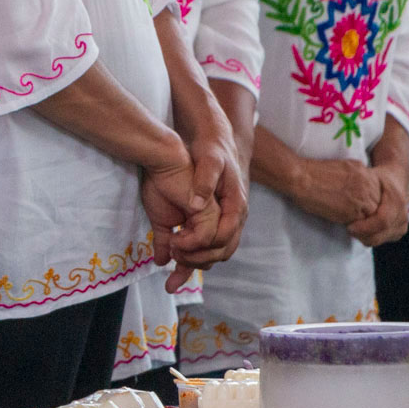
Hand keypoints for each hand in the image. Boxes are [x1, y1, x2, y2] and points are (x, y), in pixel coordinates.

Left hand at [163, 146, 247, 281]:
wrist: (216, 142)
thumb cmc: (213, 151)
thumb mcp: (209, 160)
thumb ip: (204, 180)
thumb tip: (195, 206)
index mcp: (236, 205)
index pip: (224, 236)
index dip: (202, 245)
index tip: (178, 243)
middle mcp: (235, 217)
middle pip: (222, 251)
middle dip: (198, 259)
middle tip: (173, 255)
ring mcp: (226, 220)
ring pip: (216, 252)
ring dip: (195, 262)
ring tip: (172, 264)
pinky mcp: (216, 221)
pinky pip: (208, 245)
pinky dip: (194, 255)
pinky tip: (174, 257)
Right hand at [287, 158, 382, 225]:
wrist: (301, 178)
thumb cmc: (314, 172)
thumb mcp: (341, 165)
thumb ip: (355, 175)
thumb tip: (359, 184)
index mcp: (363, 170)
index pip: (376, 190)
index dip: (368, 198)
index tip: (358, 203)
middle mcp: (367, 183)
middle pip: (377, 202)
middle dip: (368, 209)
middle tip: (356, 214)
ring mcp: (362, 197)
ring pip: (372, 214)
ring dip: (363, 219)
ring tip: (350, 220)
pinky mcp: (353, 211)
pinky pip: (362, 223)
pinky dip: (356, 225)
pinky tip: (344, 222)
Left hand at [347, 159, 408, 246]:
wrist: (396, 181)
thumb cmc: (380, 179)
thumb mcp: (371, 177)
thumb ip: (362, 187)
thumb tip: (349, 197)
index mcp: (397, 201)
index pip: (382, 221)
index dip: (365, 227)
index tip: (349, 227)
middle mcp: (402, 216)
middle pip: (380, 235)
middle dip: (361, 235)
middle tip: (348, 228)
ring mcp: (402, 226)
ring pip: (379, 240)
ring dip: (364, 237)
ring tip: (353, 227)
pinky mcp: (398, 232)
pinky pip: (381, 240)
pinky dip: (369, 237)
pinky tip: (361, 228)